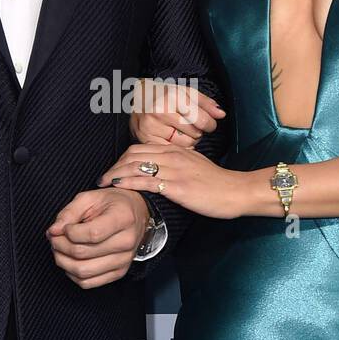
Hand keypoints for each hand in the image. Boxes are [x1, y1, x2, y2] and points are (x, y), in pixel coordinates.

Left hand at [46, 187, 150, 287]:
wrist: (137, 214)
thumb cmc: (113, 204)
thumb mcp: (90, 198)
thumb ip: (69, 212)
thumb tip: (54, 230)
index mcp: (123, 218)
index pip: (92, 234)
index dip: (70, 232)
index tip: (64, 227)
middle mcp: (127, 241)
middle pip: (83, 253)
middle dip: (60, 245)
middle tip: (54, 237)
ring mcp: (124, 260)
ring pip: (83, 271)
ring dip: (63, 261)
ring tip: (59, 249)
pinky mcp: (118, 272)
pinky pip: (88, 282)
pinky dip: (72, 274)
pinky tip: (70, 261)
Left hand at [100, 142, 244, 219]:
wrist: (235, 191)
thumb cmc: (216, 182)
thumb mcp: (194, 164)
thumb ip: (176, 162)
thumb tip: (160, 167)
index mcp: (175, 150)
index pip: (139, 148)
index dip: (121, 159)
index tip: (113, 170)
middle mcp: (172, 156)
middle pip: (132, 155)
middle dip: (114, 166)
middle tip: (103, 179)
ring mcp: (174, 170)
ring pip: (136, 166)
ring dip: (115, 174)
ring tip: (103, 184)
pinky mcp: (176, 187)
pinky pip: (146, 181)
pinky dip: (128, 182)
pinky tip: (117, 187)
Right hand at [131, 76, 224, 147]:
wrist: (139, 99)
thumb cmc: (166, 95)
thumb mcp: (186, 92)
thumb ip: (205, 103)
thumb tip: (221, 114)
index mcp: (172, 96)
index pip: (201, 120)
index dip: (209, 124)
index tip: (207, 124)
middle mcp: (159, 111)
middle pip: (194, 134)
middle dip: (198, 132)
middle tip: (192, 126)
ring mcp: (151, 126)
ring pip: (184, 144)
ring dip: (188, 141)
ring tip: (182, 132)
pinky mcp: (145, 139)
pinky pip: (171, 151)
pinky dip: (177, 147)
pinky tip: (173, 138)